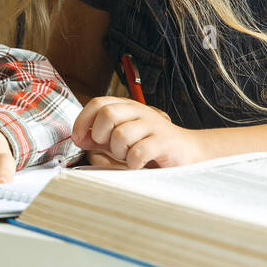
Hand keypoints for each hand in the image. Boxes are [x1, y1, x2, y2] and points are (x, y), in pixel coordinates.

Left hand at [72, 97, 206, 168]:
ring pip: (121, 135)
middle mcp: (139, 112)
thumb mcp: (122, 138)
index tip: (78, 138)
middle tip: (109, 147)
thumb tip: (79, 137)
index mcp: (127, 107)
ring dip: (119, 152)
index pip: (98, 103)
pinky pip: (138, 151)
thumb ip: (101, 137)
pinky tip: (139, 163)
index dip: (83, 120)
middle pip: (107, 114)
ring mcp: (153, 125)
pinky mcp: (163, 142)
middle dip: (101, 135)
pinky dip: (133, 162)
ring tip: (128, 155)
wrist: (188, 151)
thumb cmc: (152, 145)